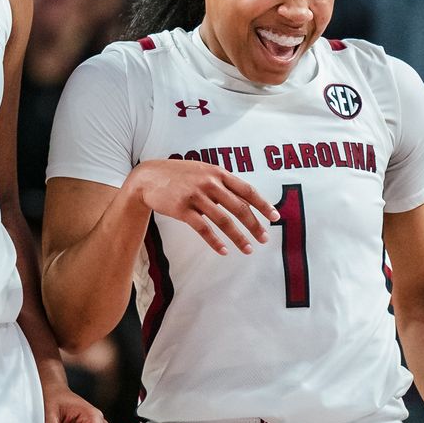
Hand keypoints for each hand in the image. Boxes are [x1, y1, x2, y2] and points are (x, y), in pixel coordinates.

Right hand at [123, 160, 278, 255]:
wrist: (148, 177)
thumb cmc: (178, 175)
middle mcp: (209, 183)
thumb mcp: (203, 171)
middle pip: (239, 207)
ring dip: (238, 237)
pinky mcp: (182, 209)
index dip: (263, 204)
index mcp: (218, 173)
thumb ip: (222, 182)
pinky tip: (223, 251)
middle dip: (255, 225)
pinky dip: (215, 241)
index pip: (247, 190)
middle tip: (264, 239)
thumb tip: (244, 198)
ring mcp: (196, 196)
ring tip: (248, 250)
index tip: (275, 217)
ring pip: (223, 220)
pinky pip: (203, 228)